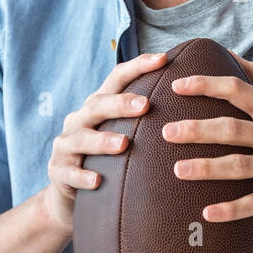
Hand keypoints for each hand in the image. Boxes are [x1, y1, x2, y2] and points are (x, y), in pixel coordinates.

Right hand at [44, 51, 168, 235]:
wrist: (68, 193)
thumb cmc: (107, 158)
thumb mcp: (123, 133)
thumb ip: (145, 117)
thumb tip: (194, 100)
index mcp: (98, 105)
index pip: (117, 78)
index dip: (139, 66)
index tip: (164, 59)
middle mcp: (80, 119)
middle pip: (98, 105)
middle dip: (121, 104)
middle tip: (146, 105)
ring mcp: (66, 145)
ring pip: (82, 138)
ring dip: (103, 141)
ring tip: (124, 144)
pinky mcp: (58, 171)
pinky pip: (69, 172)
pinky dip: (83, 176)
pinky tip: (98, 181)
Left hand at [163, 51, 252, 230]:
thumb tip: (229, 52)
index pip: (237, 90)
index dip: (206, 85)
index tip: (176, 86)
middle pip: (232, 128)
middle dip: (197, 130)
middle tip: (166, 132)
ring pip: (238, 166)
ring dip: (206, 168)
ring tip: (177, 170)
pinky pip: (252, 203)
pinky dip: (229, 209)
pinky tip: (206, 213)